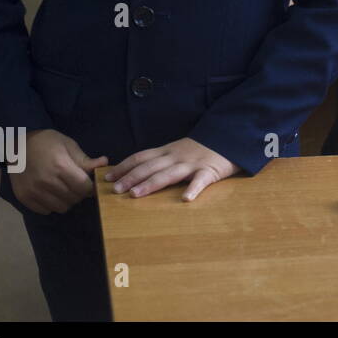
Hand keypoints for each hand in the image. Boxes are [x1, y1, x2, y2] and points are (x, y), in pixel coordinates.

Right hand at [9, 129, 108, 213]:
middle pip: (74, 198)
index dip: (91, 188)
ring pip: (61, 207)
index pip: (84, 188)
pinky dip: (52, 205)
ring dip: (67, 201)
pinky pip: (45, 210)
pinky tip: (51, 193)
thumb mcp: (68, 145)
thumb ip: (85, 159)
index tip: (91, 184)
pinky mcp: (24, 197)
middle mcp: (46, 181)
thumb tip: (104, 163)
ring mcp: (34, 191)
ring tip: (64, 189)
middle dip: (80, 194)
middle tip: (77, 185)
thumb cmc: (46, 142)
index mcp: (60, 166)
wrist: (16, 144)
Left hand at [105, 137, 240, 200]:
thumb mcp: (178, 150)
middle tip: (115, 190)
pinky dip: (193, 189)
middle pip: (150, 166)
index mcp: (168, 151)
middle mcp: (176, 156)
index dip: (124, 167)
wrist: (230, 139)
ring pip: (169, 174)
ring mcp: (192, 164)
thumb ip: (161, 159)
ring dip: (150, 184)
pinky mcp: (209, 171)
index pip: (141, 157)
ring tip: (135, 195)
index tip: (108, 177)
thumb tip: (137, 172)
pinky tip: (186, 199)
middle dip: (131, 177)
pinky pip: (201, 180)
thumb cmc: (202, 149)